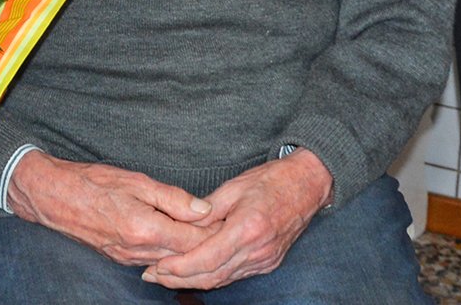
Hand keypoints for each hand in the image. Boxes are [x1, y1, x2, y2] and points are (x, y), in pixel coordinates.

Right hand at [6, 151, 211, 266]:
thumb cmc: (91, 182)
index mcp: (145, 229)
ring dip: (191, 250)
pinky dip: (172, 253)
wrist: (52, 197)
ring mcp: (128, 258)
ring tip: (212, 235)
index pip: (193, 239)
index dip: (215, 231)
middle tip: (229, 229)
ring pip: (171, 262)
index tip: (232, 220)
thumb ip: (172, 197)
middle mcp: (138, 250)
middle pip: (186, 256)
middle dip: (208, 244)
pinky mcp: (121, 258)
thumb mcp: (135, 180)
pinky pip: (154, 261)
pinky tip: (181, 241)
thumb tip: (204, 209)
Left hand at [141, 150, 332, 291]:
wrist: (307, 185)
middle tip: (152, 276)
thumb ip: (206, 210)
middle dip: (179, 279)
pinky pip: (236, 275)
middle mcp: (257, 250)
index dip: (179, 267)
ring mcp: (265, 260)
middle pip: (212, 276)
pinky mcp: (269, 263)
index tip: (157, 267)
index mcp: (247, 229)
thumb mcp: (234, 187)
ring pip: (223, 279)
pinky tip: (196, 272)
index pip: (206, 259)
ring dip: (194, 281)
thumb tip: (182, 225)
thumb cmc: (271, 180)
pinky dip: (214, 276)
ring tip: (167, 276)